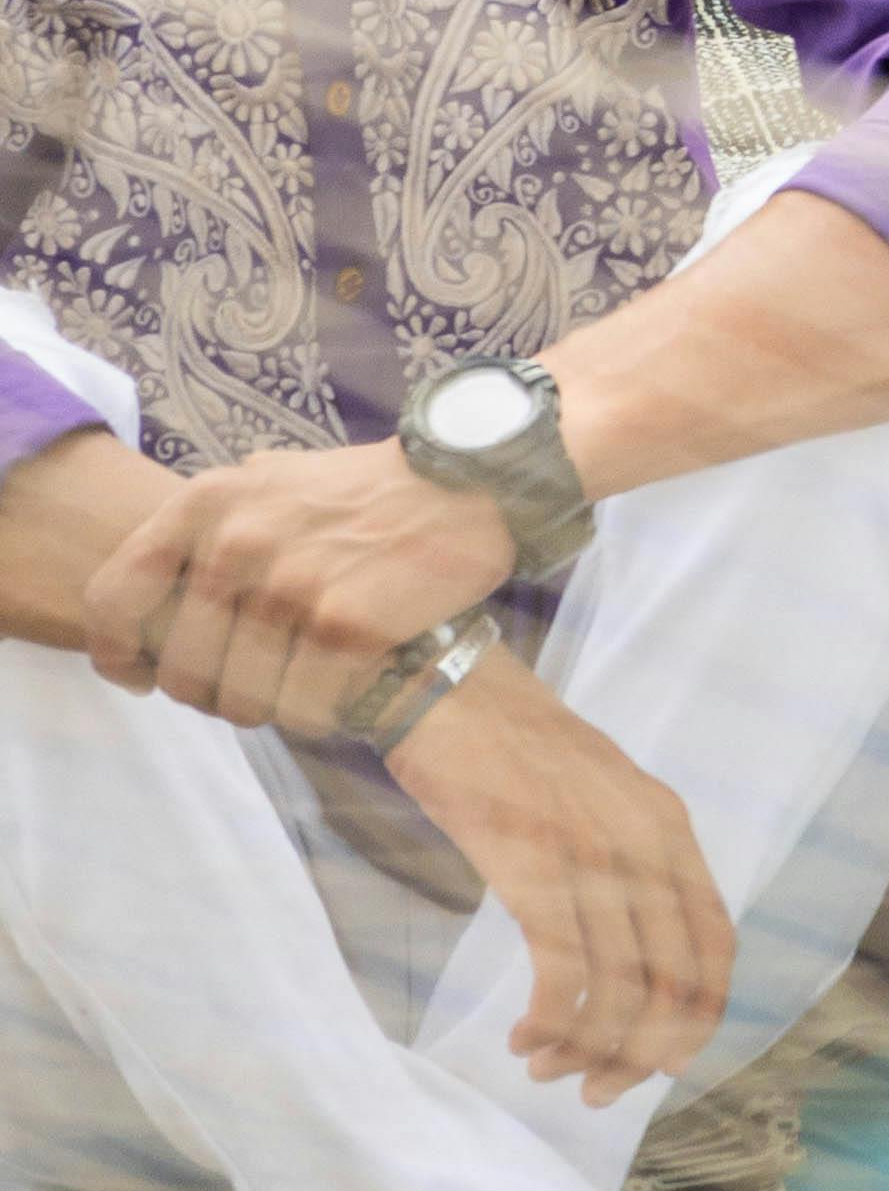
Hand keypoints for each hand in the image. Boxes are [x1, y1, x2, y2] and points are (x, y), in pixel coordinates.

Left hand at [79, 440, 511, 733]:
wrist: (471, 478)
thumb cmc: (370, 488)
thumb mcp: (273, 477)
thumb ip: (213, 525)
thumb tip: (157, 592)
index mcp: (208, 502)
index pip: (114, 599)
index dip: (119, 653)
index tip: (144, 675)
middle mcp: (236, 544)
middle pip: (180, 670)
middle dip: (210, 693)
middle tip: (251, 684)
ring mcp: (289, 589)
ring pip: (239, 701)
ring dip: (270, 707)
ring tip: (305, 681)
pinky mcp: (343, 630)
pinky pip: (300, 711)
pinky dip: (319, 713)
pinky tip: (343, 686)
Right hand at [387, 659, 734, 1101]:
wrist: (448, 691)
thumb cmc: (513, 747)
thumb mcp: (599, 796)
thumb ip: (627, 858)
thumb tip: (633, 953)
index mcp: (668, 825)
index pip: (716, 943)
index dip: (698, 1017)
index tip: (663, 1062)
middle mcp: (645, 844)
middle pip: (673, 984)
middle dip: (639, 1056)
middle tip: (595, 1091)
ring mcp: (592, 856)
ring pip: (619, 992)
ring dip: (584, 1051)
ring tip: (545, 1067)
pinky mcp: (533, 870)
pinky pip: (563, 976)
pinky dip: (549, 1025)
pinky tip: (523, 1038)